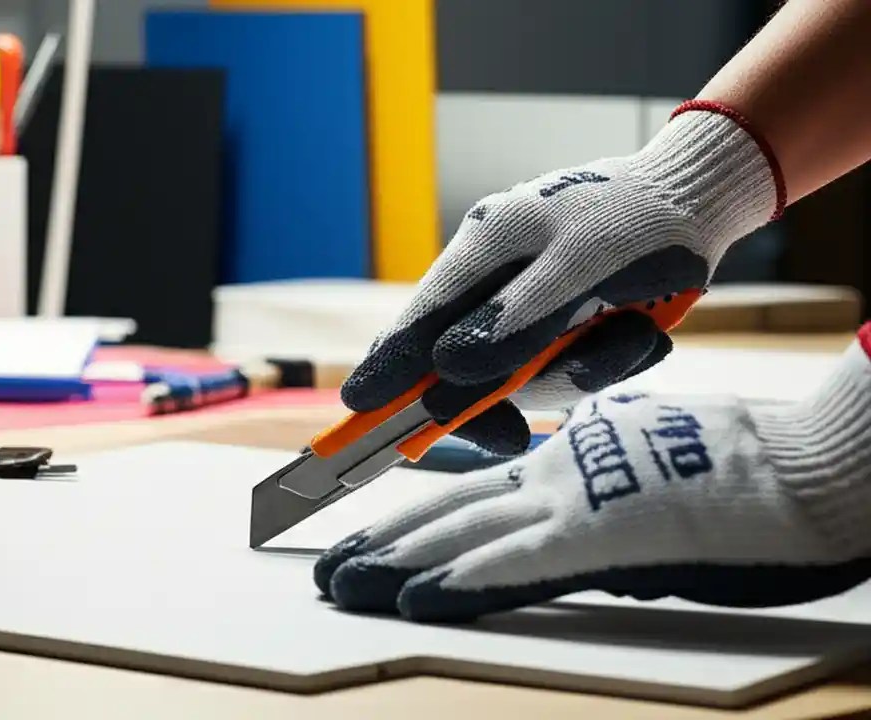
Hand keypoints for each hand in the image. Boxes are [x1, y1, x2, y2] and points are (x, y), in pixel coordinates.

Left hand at [315, 332, 870, 622]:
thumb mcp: (655, 473)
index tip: (369, 534)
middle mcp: (556, 473)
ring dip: (394, 562)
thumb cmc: (750, 472)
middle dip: (381, 541)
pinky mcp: (601, 534)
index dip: (414, 514)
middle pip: (448, 508)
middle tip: (328, 566)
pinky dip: (457, 581)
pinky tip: (410, 598)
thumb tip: (572, 535)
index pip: (472, 489)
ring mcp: (573, 499)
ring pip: (461, 531)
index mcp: (571, 460)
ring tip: (341, 584)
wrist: (809, 465)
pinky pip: (513, 563)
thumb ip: (602, 500)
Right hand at [343, 108, 780, 455]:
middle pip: (464, 357)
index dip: (389, 365)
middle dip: (500, 393)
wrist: (700, 200)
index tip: (360, 404)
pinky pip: (566, 362)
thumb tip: (446, 370)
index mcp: (483, 246)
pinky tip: (639, 331)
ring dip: (577, 370)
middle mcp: (496, 275)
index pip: (421, 317)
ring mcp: (528, 299)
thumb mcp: (580, 267)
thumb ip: (515, 320)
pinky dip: (604, 358)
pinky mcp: (565, 316)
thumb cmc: (638, 220)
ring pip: (523, 369)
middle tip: (509, 435)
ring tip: (632, 336)